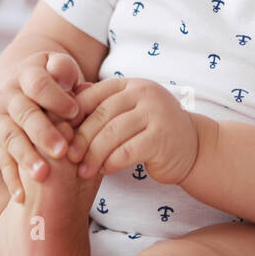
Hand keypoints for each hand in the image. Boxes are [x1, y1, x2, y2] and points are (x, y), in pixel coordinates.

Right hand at [0, 51, 92, 202]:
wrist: (20, 83)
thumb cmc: (52, 77)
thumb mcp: (58, 64)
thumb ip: (62, 68)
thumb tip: (62, 76)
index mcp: (25, 75)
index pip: (38, 85)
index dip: (56, 98)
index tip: (76, 112)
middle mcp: (8, 97)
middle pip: (24, 115)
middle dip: (43, 133)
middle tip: (62, 150)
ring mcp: (0, 121)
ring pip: (12, 139)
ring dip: (26, 158)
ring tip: (42, 175)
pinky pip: (3, 161)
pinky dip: (11, 179)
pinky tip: (22, 196)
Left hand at [64, 77, 200, 185]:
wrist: (193, 147)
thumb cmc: (152, 130)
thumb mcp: (128, 112)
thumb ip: (102, 105)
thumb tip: (63, 103)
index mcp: (130, 84)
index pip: (94, 95)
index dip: (74, 115)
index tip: (61, 135)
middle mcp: (144, 93)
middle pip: (101, 114)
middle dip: (81, 137)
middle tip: (68, 156)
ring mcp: (155, 113)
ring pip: (112, 134)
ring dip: (94, 154)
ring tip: (83, 170)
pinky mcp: (161, 137)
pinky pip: (127, 151)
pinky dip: (112, 162)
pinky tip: (104, 171)